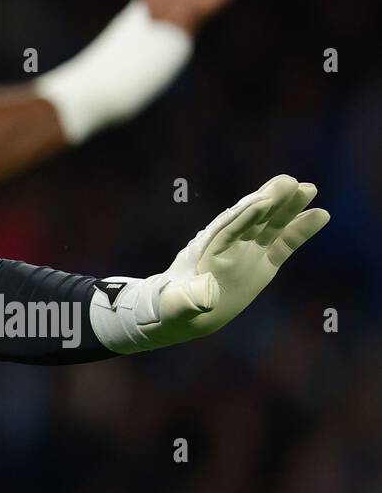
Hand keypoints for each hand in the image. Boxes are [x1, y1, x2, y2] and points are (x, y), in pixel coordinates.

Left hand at [90, 175, 329, 352]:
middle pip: (252, 218)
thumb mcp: (176, 305)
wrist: (184, 311)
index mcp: (207, 249)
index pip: (228, 228)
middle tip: (290, 182)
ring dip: (288, 207)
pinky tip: (320, 214)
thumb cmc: (173, 307)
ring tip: (309, 188)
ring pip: (271, 224)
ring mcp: (248, 251)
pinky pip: (284, 243)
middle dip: (268, 201)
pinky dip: (301, 230)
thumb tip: (204, 297)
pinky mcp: (263, 262)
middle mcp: (229, 244)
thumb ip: (188, 300)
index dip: (245, 215)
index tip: (262, 199)